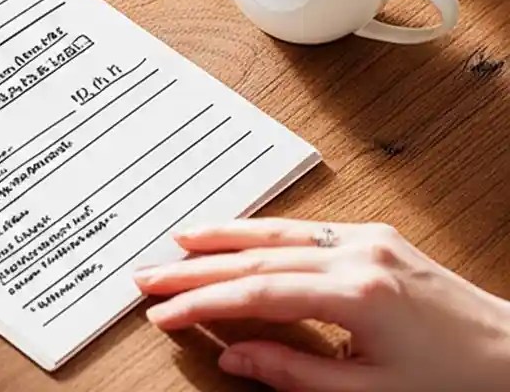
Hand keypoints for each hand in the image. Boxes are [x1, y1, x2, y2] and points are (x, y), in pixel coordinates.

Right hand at [133, 218, 509, 390]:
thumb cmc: (457, 381)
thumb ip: (295, 373)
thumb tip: (235, 355)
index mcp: (357, 293)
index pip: (255, 292)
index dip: (201, 302)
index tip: (163, 311)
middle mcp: (360, 255)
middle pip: (256, 255)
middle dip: (195, 265)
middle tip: (148, 273)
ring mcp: (369, 241)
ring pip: (278, 231)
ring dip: (223, 237)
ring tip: (179, 242)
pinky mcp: (378, 240)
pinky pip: (306, 228)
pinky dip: (263, 231)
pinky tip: (241, 234)